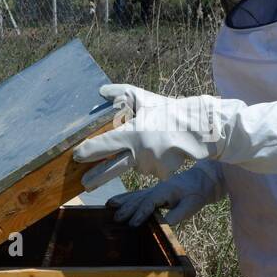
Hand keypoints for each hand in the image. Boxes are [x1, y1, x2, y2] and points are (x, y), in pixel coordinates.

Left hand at [73, 83, 222, 187]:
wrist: (199, 127)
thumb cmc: (168, 111)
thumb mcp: (144, 98)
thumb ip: (121, 94)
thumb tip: (101, 91)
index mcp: (133, 133)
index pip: (105, 144)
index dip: (89, 151)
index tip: (77, 156)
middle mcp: (140, 151)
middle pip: (112, 168)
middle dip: (97, 177)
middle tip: (85, 184)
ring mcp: (152, 164)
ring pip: (137, 166)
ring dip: (138, 159)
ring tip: (154, 142)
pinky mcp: (163, 173)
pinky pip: (152, 170)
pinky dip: (153, 163)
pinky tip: (164, 150)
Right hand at [106, 162, 224, 226]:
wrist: (201, 180)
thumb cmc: (196, 193)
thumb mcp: (190, 206)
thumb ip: (176, 215)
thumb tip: (161, 224)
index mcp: (165, 191)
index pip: (150, 203)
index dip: (141, 213)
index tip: (133, 224)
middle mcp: (156, 189)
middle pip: (138, 199)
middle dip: (127, 208)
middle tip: (116, 219)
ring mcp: (153, 190)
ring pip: (135, 196)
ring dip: (122, 202)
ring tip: (109, 206)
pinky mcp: (153, 192)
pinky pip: (136, 195)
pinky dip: (125, 198)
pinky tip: (116, 202)